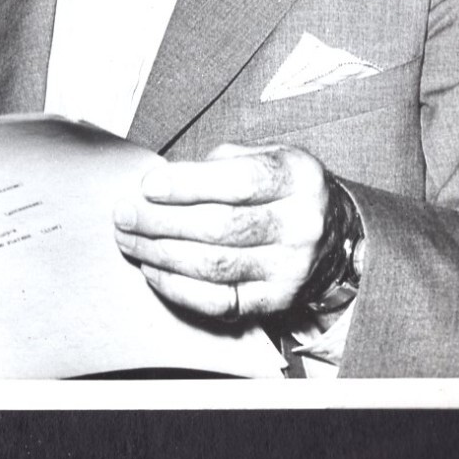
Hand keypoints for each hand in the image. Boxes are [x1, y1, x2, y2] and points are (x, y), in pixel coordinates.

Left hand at [111, 143, 331, 321]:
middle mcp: (300, 225)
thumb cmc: (283, 189)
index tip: (147, 186)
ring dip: (160, 254)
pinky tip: (153, 270)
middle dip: (160, 221)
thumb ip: (219, 163)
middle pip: (219, 227)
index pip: (238, 181)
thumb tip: (161, 184)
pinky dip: (177, 287)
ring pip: (213, 265)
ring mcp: (290, 269)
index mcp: (298, 178)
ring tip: (129, 241)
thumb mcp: (266, 155)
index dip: (186, 184)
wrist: (335, 236)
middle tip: (124, 215)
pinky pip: (218, 301)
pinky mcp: (276, 302)